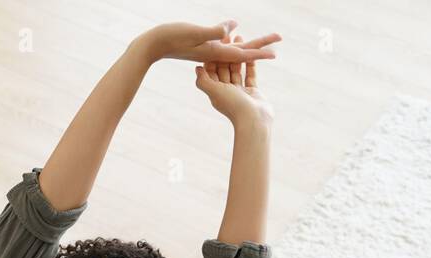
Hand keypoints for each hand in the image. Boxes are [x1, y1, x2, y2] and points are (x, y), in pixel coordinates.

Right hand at [142, 19, 280, 63]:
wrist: (151, 47)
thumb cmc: (170, 38)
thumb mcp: (194, 33)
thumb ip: (214, 31)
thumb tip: (232, 29)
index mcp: (214, 52)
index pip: (241, 54)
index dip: (259, 53)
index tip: (275, 53)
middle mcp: (212, 53)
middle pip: (241, 51)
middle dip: (260, 45)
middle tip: (278, 38)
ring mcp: (206, 51)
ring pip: (232, 47)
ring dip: (247, 44)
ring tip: (262, 40)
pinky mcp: (200, 47)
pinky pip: (220, 43)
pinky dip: (229, 37)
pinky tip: (233, 32)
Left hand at [194, 34, 273, 126]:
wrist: (253, 121)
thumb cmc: (233, 106)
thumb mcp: (215, 92)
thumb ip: (204, 81)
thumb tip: (196, 68)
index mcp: (215, 91)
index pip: (211, 71)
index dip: (212, 56)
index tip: (214, 42)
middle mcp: (226, 91)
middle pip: (224, 68)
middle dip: (226, 52)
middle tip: (228, 36)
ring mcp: (239, 92)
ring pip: (237, 69)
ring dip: (238, 55)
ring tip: (240, 38)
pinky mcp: (251, 92)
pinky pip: (250, 75)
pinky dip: (250, 64)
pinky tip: (251, 53)